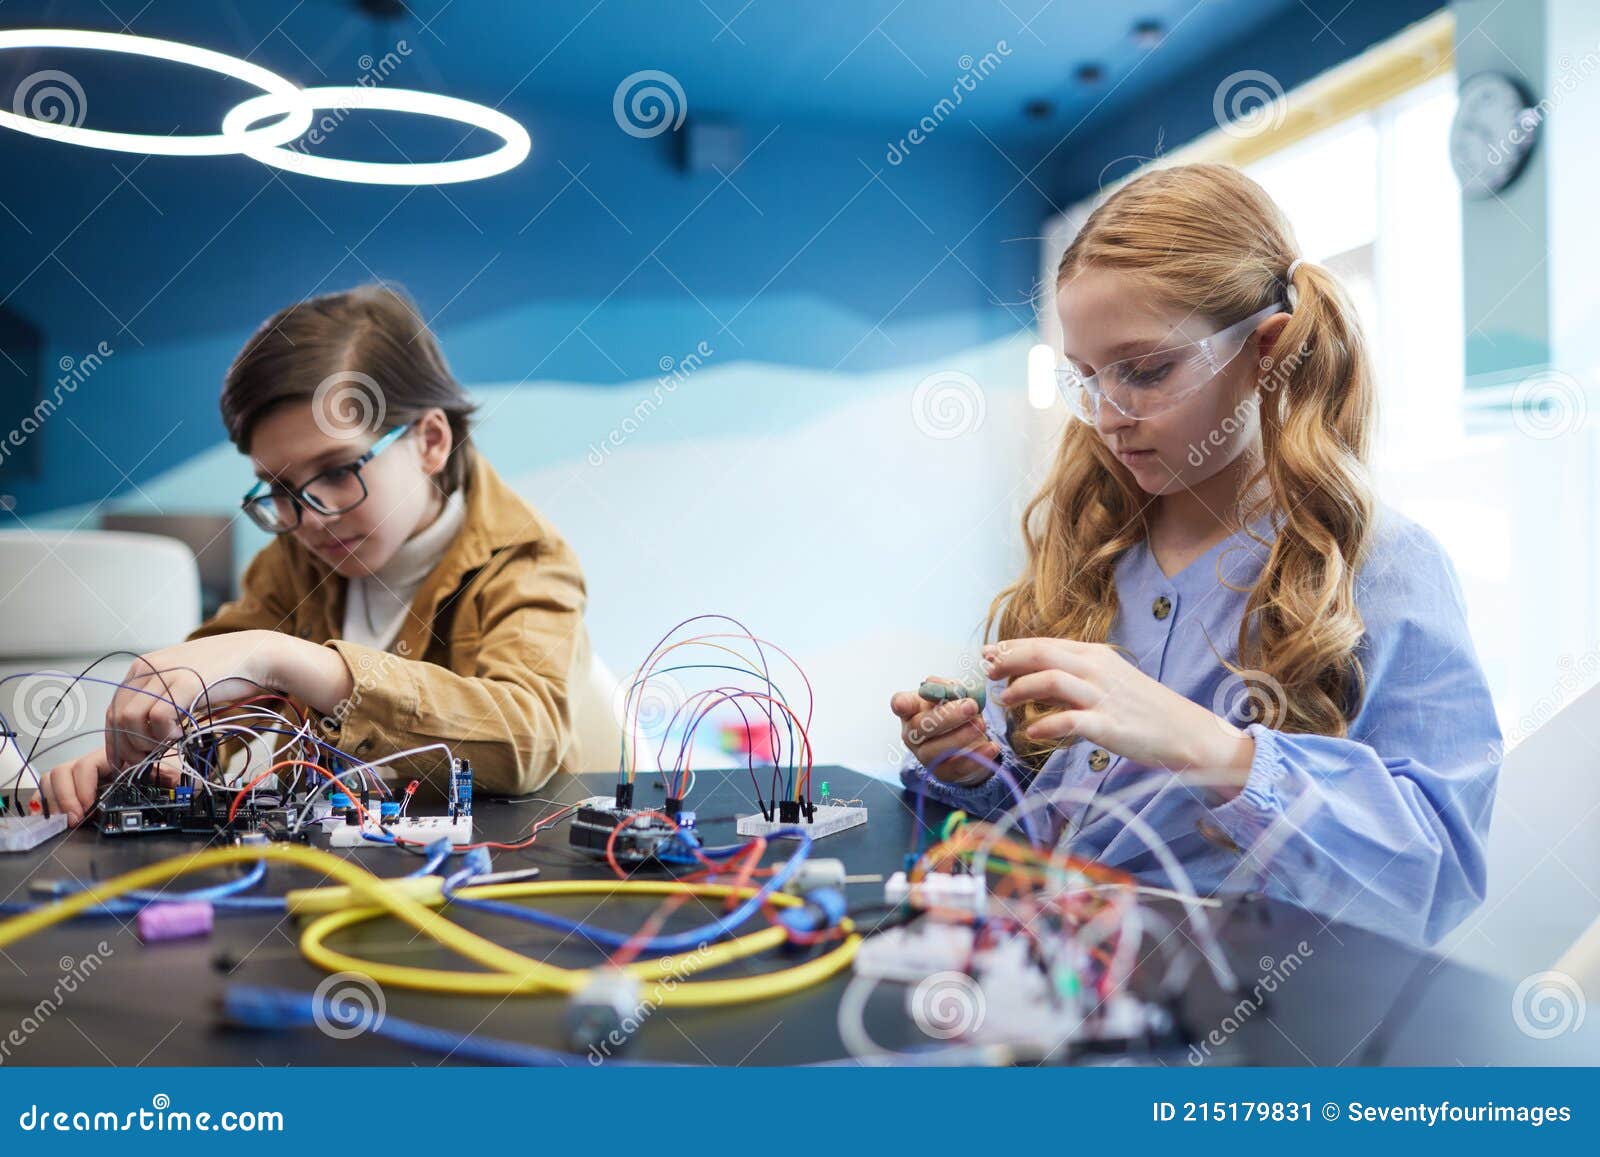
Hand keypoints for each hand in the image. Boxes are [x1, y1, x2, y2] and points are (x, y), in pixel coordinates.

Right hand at [41, 746, 180, 826]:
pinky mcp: (72, 789)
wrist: (160, 773)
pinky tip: (51, 817)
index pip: (86, 767)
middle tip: (75, 820)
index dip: (82, 788)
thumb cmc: (160, 771)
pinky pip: (48, 789)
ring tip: (66, 820)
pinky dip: (45, 802)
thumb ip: (170, 778)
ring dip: (55, 801)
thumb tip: (180, 786)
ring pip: (52, 778)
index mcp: (113, 758)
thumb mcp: (167, 773)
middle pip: (62, 772)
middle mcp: (92, 765)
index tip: (86, 810)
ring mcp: (80, 777)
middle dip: (65, 798)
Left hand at [105, 631, 288, 770]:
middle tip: (146, 761)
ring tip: (170, 744)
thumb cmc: (225, 673)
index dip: (117, 740)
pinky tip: (183, 733)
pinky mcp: (183, 682)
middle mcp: (147, 667)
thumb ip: (161, 702)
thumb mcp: (183, 685)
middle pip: (118, 717)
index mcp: (143, 667)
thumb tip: (143, 737)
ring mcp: (164, 673)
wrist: (257, 655)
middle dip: (129, 747)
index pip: (113, 709)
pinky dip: (167, 734)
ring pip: (131, 719)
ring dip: (147, 741)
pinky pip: (158, 718)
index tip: (126, 760)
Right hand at [890, 676, 999, 786]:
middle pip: (921, 727)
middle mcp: (913, 734)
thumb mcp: (954, 695)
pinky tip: (992, 746)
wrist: (967, 742)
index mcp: (912, 709)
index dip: (900, 704)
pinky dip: (977, 757)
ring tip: (982, 724)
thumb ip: (951, 687)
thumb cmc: (954, 712)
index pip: (900, 703)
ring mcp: (925, 755)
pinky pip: (959, 767)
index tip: (903, 705)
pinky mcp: (943, 772)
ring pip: (937, 750)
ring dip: (961, 736)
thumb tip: (950, 687)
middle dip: (946, 716)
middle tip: (971, 706)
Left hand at [983, 639, 1252, 797]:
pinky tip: (1031, 733)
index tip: (989, 654)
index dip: (1012, 647)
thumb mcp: (1107, 680)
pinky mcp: (1108, 725)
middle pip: (1041, 654)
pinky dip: (1046, 726)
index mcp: (1094, 655)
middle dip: (1008, 660)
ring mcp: (1102, 696)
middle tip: (989, 672)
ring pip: (1050, 680)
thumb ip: (1072, 676)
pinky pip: (1069, 721)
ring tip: (1005, 701)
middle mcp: (1096, 669)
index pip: (1045, 643)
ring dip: (1021, 689)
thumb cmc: (1142, 707)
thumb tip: (1033, 678)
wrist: (1184, 731)